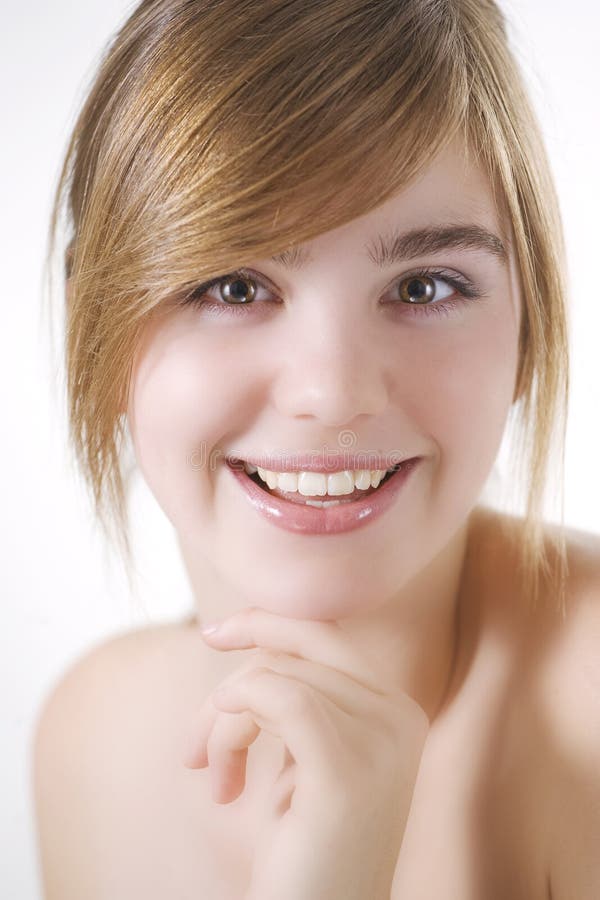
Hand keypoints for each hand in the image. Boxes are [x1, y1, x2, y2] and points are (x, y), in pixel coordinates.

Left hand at [184, 608, 429, 899]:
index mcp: (398, 710)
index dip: (265, 623)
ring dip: (223, 725)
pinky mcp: (345, 772)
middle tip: (195, 750)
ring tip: (218, 781)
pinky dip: (233, 713)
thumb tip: (255, 630)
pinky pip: (279, 699)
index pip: (324, 635)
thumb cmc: (306, 847)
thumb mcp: (309, 758)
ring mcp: (380, 743)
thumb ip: (303, 696)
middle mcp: (401, 717)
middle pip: (296, 650)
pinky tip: (217, 765)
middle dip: (233, 684)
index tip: (212, 634)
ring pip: (274, 678)